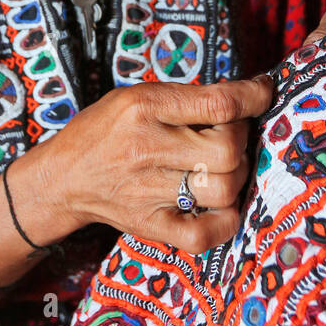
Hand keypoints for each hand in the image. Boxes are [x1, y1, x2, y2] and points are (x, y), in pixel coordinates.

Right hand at [27, 75, 273, 254]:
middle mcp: (146, 149)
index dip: (254, 97)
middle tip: (230, 135)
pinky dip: (223, 222)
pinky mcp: (149, 225)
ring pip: (224, 189)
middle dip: (242, 139)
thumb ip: (187, 98)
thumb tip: (247, 98)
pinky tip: (218, 204)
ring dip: (235, 176)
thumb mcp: (136, 96)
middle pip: (228, 150)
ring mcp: (148, 192)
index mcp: (143, 108)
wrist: (62, 178)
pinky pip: (203, 234)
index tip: (263, 92)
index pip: (217, 103)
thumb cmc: (104, 130)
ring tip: (221, 166)